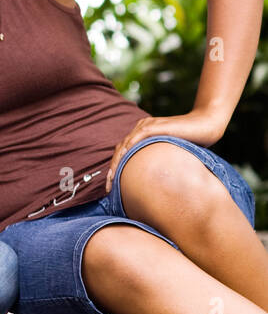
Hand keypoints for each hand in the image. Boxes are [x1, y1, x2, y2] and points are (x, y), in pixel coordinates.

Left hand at [104, 112, 227, 191]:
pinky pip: (137, 137)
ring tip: (112, 179)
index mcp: (142, 135)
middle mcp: (141, 129)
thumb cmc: (191, 141)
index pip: (123, 153)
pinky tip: (123, 160)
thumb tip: (154, 184)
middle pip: (119, 150)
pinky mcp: (155, 126)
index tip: (111, 188)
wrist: (206, 126)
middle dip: (112, 170)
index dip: (115, 169)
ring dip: (116, 162)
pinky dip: (129, 148)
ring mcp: (147, 126)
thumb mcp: (169, 153)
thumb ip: (158, 162)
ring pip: (124, 145)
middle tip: (107, 188)